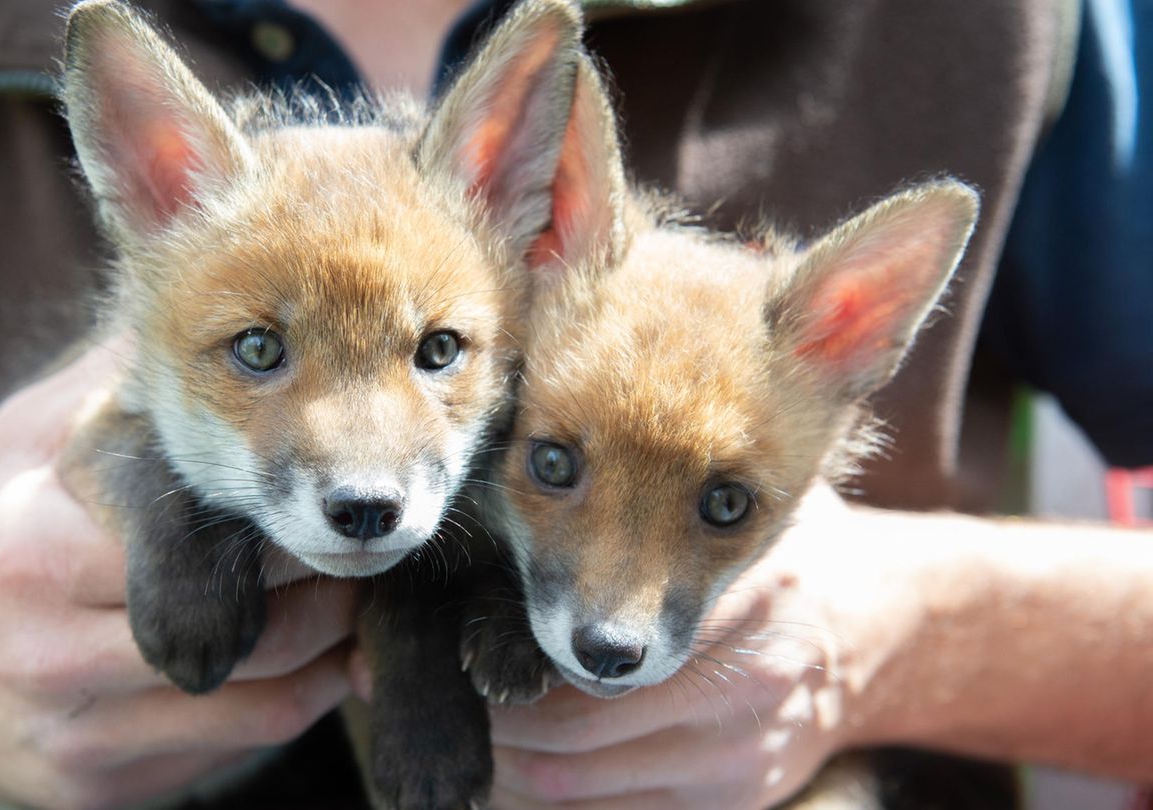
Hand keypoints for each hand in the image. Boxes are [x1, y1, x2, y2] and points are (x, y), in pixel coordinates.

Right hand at [0, 345, 358, 809]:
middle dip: (332, 589)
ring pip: (259, 705)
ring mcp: (75, 735)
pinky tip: (307, 663)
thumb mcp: (19, 440)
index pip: (208, 541)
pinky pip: (226, 754)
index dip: (285, 523)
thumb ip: (115, 384)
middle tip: (360, 550)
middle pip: (255, 631)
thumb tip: (204, 313)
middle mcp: (53, 655)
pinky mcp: (89, 789)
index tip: (323, 496)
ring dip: (329, 655)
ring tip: (355, 605)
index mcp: (37, 551)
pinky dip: (284, 706)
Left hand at [484, 485, 902, 808]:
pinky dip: (556, 800)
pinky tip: (524, 767)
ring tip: (477, 728)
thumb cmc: (784, 550)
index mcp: (742, 598)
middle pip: (573, 728)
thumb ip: (663, 492)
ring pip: (579, 787)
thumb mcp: (740, 504)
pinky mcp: (739, 799)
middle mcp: (743, 686)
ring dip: (512, 765)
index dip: (515, 650)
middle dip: (498, 715)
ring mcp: (740, 756)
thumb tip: (551, 459)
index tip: (462, 636)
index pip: (598, 647)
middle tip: (453, 687)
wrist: (882, 630)